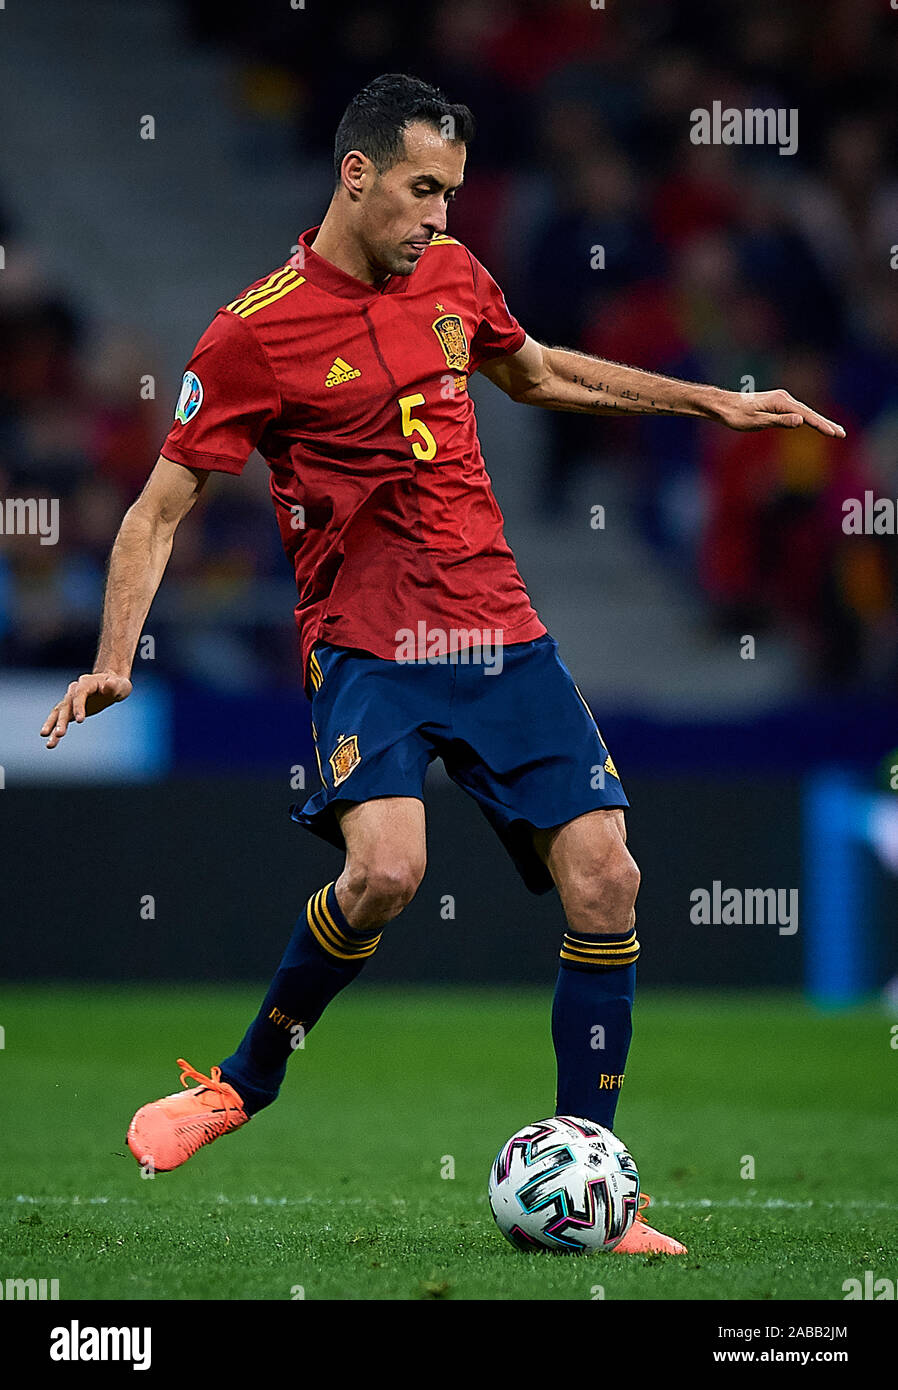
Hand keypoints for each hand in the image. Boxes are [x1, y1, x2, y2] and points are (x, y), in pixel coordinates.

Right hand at [40, 672, 132, 747]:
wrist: (111, 685)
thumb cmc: (118, 685)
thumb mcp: (121, 685)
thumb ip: (114, 686)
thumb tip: (109, 684)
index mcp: (86, 683)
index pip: (79, 694)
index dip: (78, 706)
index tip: (80, 721)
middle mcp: (74, 690)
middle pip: (66, 705)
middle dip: (62, 720)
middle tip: (60, 734)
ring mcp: (70, 700)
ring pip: (58, 713)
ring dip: (52, 727)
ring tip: (50, 743)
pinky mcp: (70, 710)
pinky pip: (60, 720)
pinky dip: (54, 730)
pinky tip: (51, 742)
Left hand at [713, 388, 844, 436]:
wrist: (723, 405)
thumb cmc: (737, 415)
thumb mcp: (757, 421)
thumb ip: (780, 421)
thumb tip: (801, 421)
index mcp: (781, 402)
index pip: (806, 416)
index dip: (822, 426)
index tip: (835, 434)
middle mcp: (784, 398)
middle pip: (810, 413)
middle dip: (826, 424)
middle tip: (842, 434)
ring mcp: (782, 400)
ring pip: (805, 413)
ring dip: (820, 422)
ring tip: (833, 431)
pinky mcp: (778, 403)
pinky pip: (797, 412)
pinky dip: (809, 419)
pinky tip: (814, 424)